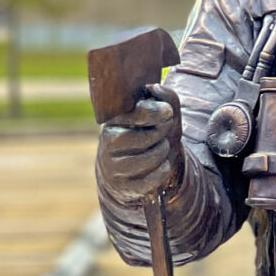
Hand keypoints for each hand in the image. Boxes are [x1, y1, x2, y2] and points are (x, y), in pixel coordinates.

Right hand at [95, 85, 182, 204]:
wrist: (133, 168)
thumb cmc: (148, 134)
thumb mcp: (159, 116)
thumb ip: (164, 98)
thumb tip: (158, 89)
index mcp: (114, 120)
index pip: (134, 114)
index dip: (153, 112)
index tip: (167, 112)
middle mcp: (108, 142)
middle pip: (145, 137)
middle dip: (161, 133)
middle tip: (164, 130)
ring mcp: (113, 166)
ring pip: (149, 158)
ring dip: (162, 152)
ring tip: (161, 147)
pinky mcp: (123, 186)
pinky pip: (151, 180)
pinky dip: (162, 171)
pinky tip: (161, 165)